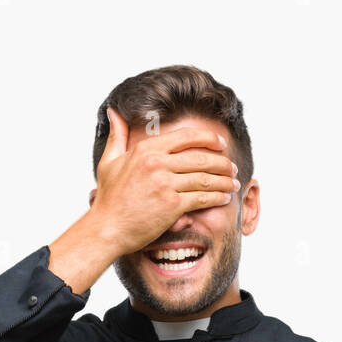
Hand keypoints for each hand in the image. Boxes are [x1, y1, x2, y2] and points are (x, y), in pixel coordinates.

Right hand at [90, 105, 239, 256]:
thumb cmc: (109, 198)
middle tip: (232, 168)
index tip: (220, 144)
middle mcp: (157, 163)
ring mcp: (165, 184)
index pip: (186, 137)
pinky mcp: (172, 205)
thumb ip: (117, 136)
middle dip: (222, 163)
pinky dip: (217, 198)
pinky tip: (225, 198)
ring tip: (234, 183)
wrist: (107, 228)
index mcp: (146, 150)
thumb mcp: (109, 161)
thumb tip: (115, 112)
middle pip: (201, 157)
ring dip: (224, 181)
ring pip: (205, 178)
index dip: (208, 138)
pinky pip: (202, 198)